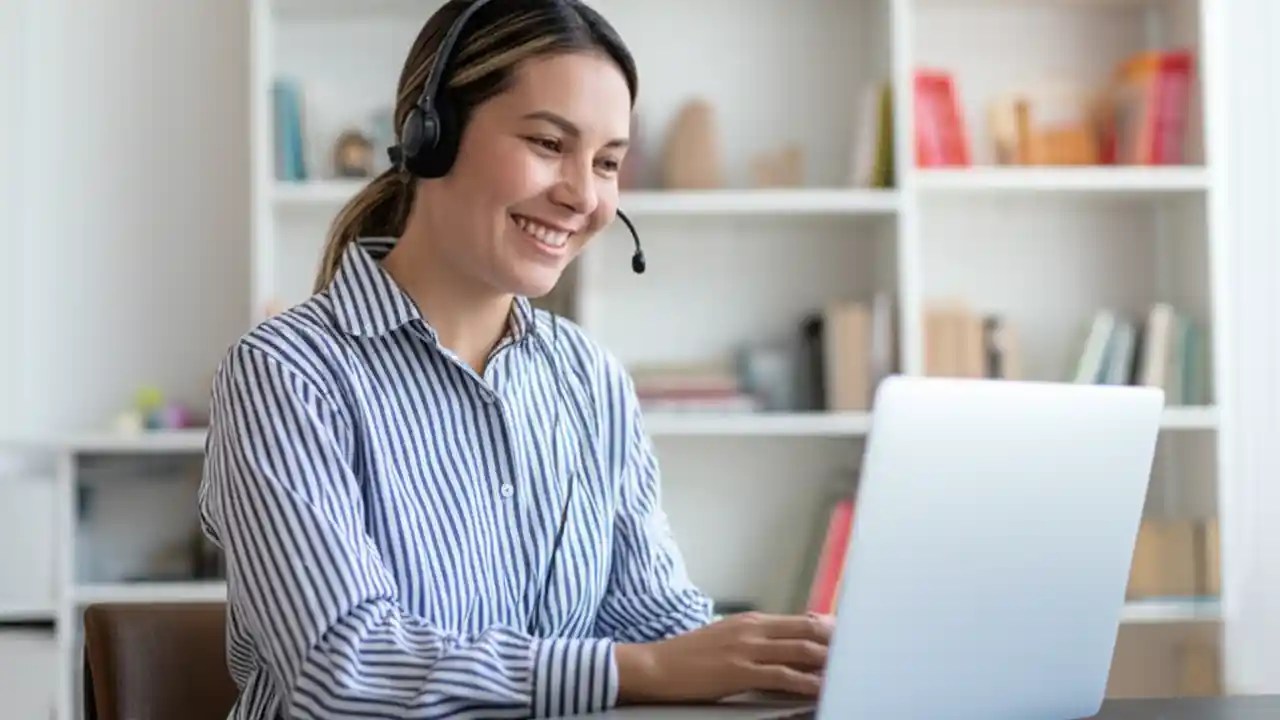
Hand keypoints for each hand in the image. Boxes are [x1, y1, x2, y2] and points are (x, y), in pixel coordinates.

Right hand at [615, 611, 833, 703]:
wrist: (655, 667)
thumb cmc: (689, 657)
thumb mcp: (726, 638)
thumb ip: (756, 638)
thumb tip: (784, 643)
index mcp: (751, 621)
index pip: (801, 620)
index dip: (831, 629)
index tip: (853, 636)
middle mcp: (753, 629)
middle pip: (807, 630)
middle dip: (837, 642)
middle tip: (862, 650)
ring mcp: (746, 649)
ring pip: (800, 650)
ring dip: (829, 661)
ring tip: (852, 669)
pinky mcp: (739, 671)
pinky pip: (782, 675)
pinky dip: (806, 682)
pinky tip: (822, 688)